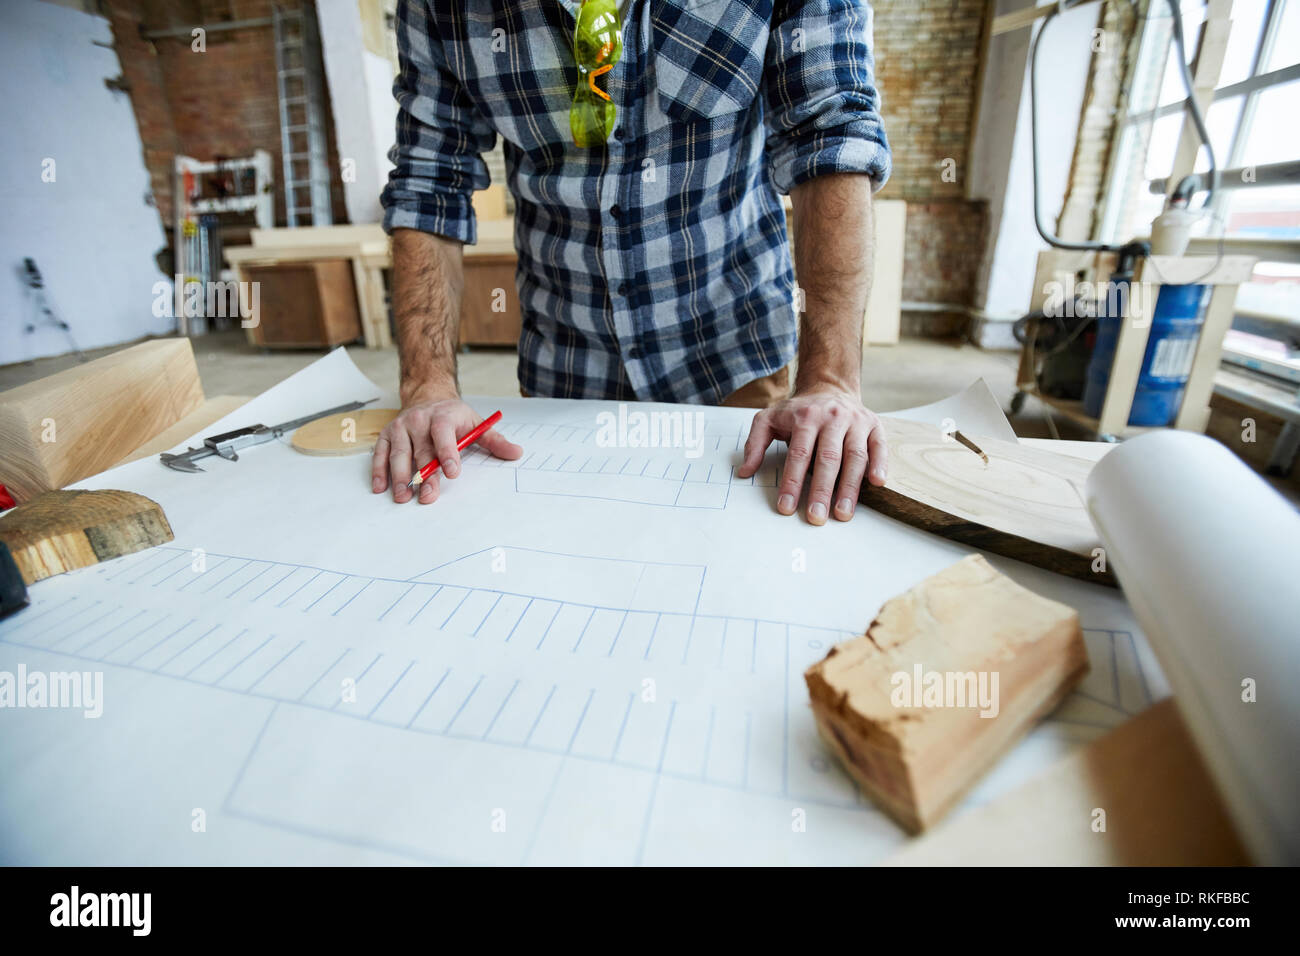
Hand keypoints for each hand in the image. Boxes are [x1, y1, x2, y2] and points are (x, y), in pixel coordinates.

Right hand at [371, 397, 521, 502]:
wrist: (427, 396)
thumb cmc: (453, 416)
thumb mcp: (476, 424)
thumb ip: (495, 440)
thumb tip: (516, 453)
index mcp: (443, 416)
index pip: (444, 434)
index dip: (448, 453)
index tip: (453, 472)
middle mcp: (419, 420)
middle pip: (421, 450)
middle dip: (424, 475)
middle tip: (427, 497)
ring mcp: (401, 427)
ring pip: (399, 454)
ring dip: (400, 477)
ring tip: (403, 497)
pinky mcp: (387, 435)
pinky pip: (380, 454)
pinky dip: (379, 471)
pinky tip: (381, 488)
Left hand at [736, 387, 886, 524]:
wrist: (830, 387)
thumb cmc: (799, 410)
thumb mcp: (769, 419)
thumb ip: (755, 443)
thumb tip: (744, 472)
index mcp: (806, 418)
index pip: (799, 454)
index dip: (793, 483)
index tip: (787, 507)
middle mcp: (833, 418)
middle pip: (828, 458)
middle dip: (821, 490)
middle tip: (816, 517)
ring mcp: (856, 422)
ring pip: (854, 456)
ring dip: (850, 487)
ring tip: (842, 513)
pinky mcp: (874, 426)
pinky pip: (879, 446)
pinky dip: (880, 464)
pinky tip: (876, 483)